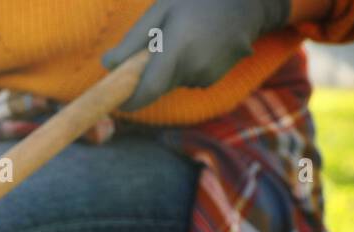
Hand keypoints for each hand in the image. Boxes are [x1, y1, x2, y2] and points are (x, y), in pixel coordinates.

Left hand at [103, 0, 291, 111]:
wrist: (246, 3)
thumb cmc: (197, 1)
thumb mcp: (161, 10)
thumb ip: (133, 40)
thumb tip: (107, 65)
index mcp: (178, 47)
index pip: (148, 89)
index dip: (130, 100)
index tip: (118, 100)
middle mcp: (193, 67)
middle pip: (156, 87)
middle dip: (148, 77)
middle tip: (156, 48)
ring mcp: (206, 75)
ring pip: (171, 84)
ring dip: (167, 71)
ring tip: (182, 40)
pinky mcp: (213, 79)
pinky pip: (186, 81)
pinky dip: (183, 70)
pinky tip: (197, 48)